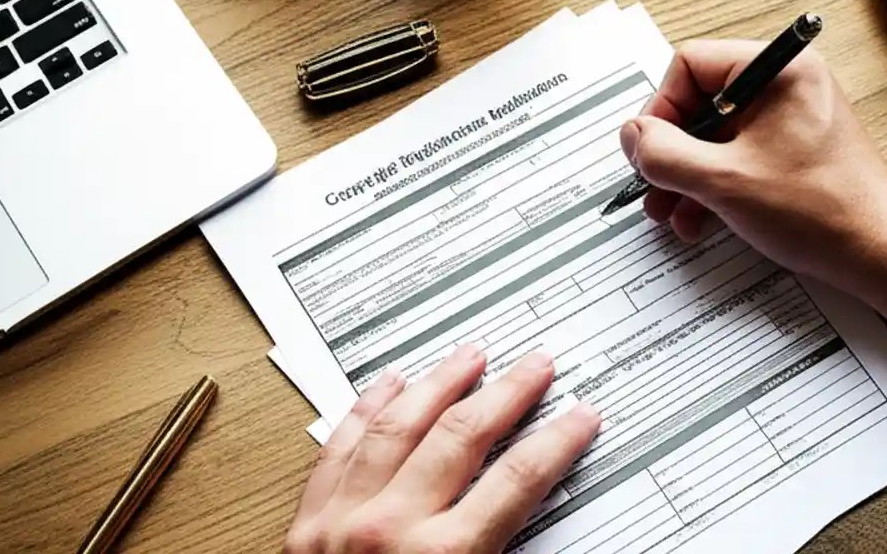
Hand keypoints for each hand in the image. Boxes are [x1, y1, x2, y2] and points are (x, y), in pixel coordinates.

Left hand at [284, 345, 600, 553]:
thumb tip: (539, 528)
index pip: (518, 481)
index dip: (557, 441)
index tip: (580, 417)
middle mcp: (391, 530)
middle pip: (464, 436)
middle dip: (508, 393)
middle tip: (535, 366)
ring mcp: (342, 521)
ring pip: (399, 424)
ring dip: (439, 383)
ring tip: (469, 355)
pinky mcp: (306, 524)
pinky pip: (341, 446)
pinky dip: (366, 408)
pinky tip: (388, 383)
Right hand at [619, 40, 886, 288]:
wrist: (879, 253)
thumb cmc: (820, 210)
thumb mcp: (723, 181)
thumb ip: (665, 154)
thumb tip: (632, 135)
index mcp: (777, 69)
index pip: (690, 66)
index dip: (660, 109)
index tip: (648, 150)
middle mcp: (785, 84)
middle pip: (700, 102)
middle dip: (671, 152)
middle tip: (653, 186)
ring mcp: (791, 117)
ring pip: (715, 134)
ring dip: (686, 175)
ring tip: (671, 213)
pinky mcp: (793, 149)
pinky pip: (738, 155)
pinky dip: (713, 185)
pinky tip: (699, 219)